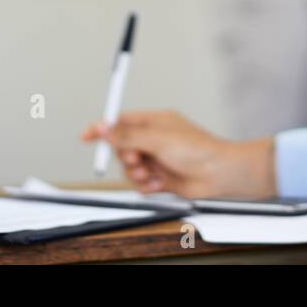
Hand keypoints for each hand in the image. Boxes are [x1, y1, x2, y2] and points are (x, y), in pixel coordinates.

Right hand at [79, 110, 275, 198]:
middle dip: (125, 157)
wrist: (219, 174)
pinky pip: (139, 183)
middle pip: (122, 147)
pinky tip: (160, 183)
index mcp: (155, 121)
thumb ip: (127, 135)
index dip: (102, 128)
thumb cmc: (198, 150)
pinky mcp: (160, 177)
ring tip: (150, 174)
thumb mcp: (158, 138)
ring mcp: (157, 158)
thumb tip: (104, 127)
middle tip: (137, 160)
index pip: (121, 121)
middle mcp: (154, 139)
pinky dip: (145, 185)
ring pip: (129, 168)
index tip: (86, 136)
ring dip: (135, 173)